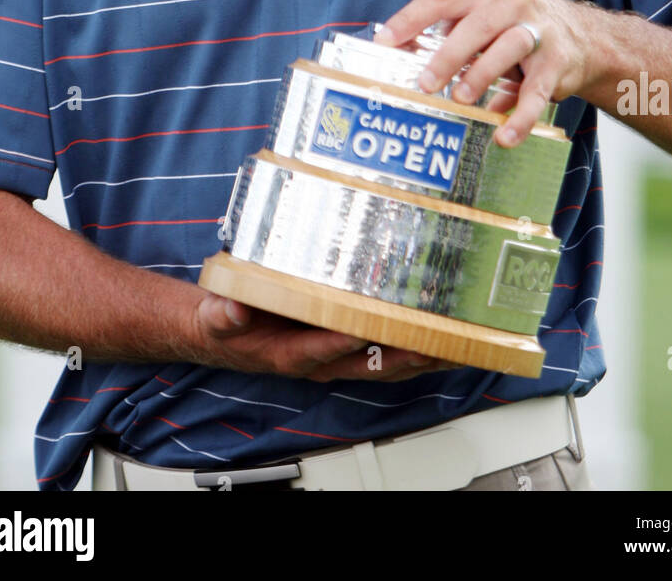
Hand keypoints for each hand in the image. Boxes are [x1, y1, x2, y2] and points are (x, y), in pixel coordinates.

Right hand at [193, 294, 452, 380]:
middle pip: (368, 362)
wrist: (231, 336)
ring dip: (419, 356)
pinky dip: (416, 350)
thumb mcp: (218, 320)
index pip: (321, 349)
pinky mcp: (348, 347)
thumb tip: (234, 311)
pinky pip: (387, 353)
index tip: (362, 329)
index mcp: (291, 353)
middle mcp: (322, 359)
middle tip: (431, 340)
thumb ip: (225, 315)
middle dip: (402, 354)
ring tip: (453, 344)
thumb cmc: (232, 328)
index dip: (342, 342)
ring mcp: (339, 356)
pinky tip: (441, 340)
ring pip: (385, 362)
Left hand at [376, 0, 597, 146]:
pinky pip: (537, 90)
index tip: (385, 41)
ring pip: (509, 49)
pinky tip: (504, 135)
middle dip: (448, 55)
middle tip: (424, 83)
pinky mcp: (556, 62)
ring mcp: (538, 30)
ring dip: (482, 75)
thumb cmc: (510, 15)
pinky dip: (521, 114)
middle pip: (477, 26)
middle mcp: (513, 0)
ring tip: (460, 99)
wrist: (577, 35)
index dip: (412, 19)